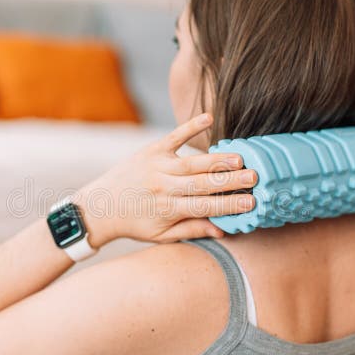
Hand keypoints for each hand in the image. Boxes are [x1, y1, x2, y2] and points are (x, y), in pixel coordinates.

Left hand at [73, 113, 257, 246]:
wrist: (98, 207)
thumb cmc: (134, 224)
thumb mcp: (161, 235)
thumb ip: (192, 230)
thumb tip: (223, 230)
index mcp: (167, 210)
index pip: (205, 207)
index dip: (229, 205)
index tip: (251, 202)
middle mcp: (163, 187)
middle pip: (203, 183)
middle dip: (231, 181)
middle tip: (256, 177)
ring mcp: (156, 166)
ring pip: (193, 162)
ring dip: (219, 159)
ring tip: (242, 158)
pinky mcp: (150, 151)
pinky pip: (174, 137)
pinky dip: (190, 127)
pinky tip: (209, 118)